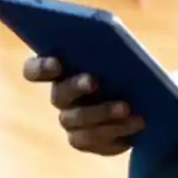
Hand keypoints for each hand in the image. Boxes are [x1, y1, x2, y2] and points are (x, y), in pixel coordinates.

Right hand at [22, 56, 144, 156]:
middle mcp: (60, 95)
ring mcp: (70, 120)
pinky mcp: (84, 140)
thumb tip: (110, 38)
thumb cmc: (128, 67)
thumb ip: (110, 46)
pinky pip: (91, 140)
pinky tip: (135, 124)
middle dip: (75, 87)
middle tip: (94, 81)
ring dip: (102, 112)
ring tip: (127, 107)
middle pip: (58, 95)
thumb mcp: (121, 53)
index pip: (33, 69)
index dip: (41, 67)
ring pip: (76, 119)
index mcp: (60, 67)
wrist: (144, 100)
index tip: (57, 63)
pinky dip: (115, 131)